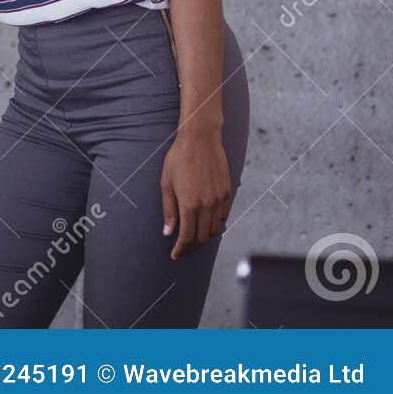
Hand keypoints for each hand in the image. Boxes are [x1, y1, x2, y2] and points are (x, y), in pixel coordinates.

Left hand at [160, 126, 231, 258]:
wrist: (200, 139)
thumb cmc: (178, 159)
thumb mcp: (166, 183)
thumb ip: (168, 209)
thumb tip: (168, 232)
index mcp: (189, 204)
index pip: (187, 237)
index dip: (180, 249)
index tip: (175, 254)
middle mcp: (207, 205)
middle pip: (202, 236)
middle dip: (191, 245)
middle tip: (182, 247)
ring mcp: (220, 199)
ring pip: (215, 228)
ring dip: (204, 235)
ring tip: (193, 234)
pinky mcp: (227, 193)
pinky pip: (223, 216)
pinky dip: (215, 223)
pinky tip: (206, 220)